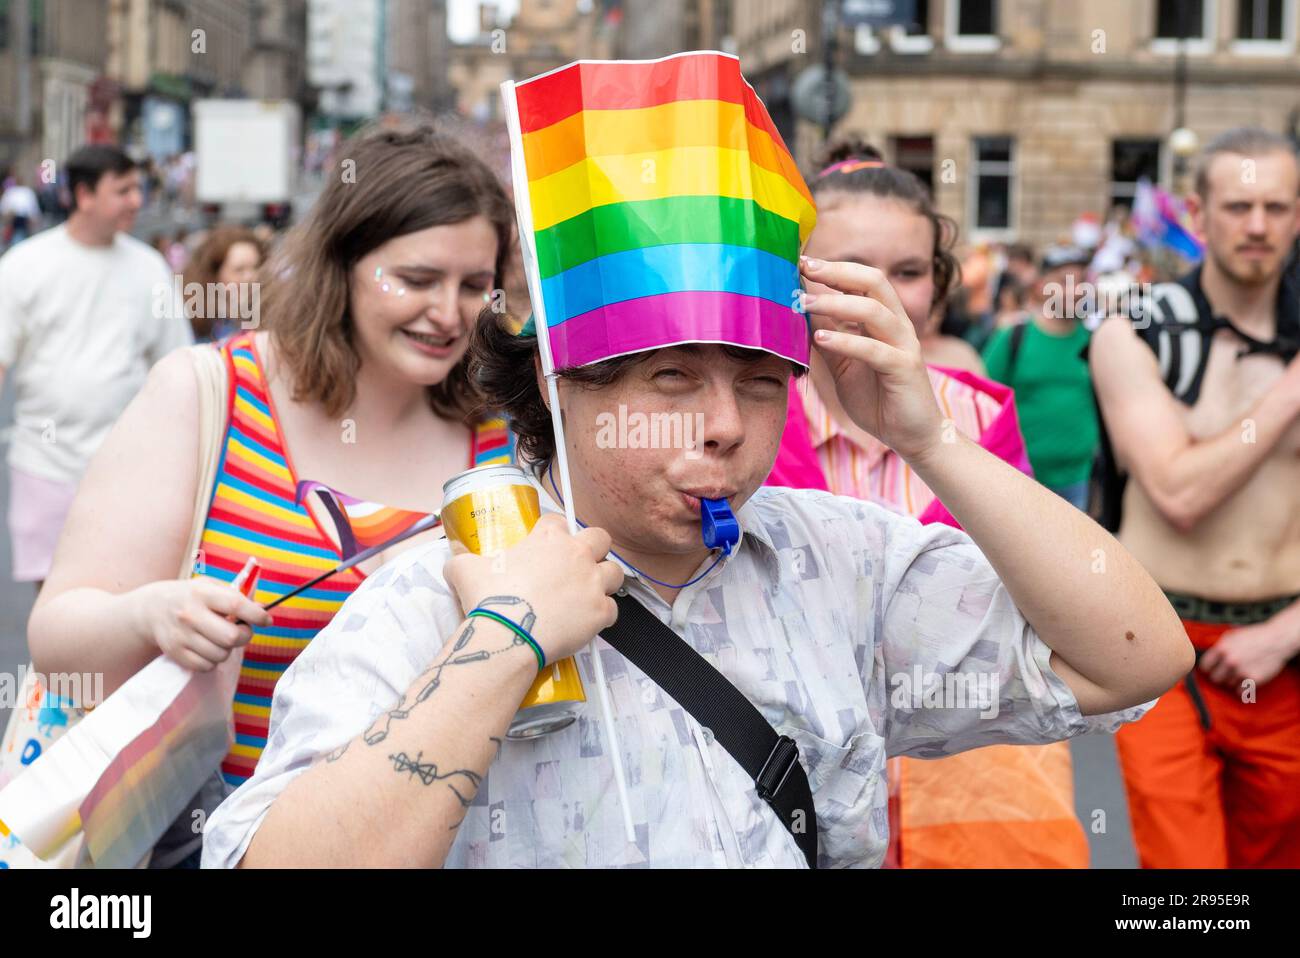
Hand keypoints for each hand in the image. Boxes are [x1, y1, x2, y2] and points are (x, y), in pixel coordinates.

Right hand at [129, 578, 273, 671]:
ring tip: (220, 638)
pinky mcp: (175, 653)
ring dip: (228, 649)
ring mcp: (181, 636)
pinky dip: (213, 660)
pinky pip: (206, 666)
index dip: (256, 615)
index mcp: (202, 594)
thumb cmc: (191, 597)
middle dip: (244, 636)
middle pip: (231, 637)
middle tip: (242, 631)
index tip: (266, 620)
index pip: (235, 605)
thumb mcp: (210, 587)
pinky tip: (208, 647)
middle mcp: (190, 615)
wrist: (152, 609)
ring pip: (221, 654)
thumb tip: (261, 610)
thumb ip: (236, 597)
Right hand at [442, 513, 623, 663]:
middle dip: (593, 548)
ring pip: (615, 572)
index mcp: (547, 538)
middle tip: (578, 564)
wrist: (507, 635)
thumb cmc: (489, 600)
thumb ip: (463, 559)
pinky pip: (611, 610)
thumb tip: (453, 560)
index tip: (546, 545)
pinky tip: (587, 621)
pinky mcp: (600, 612)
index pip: (557, 521)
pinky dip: (601, 616)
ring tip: (589, 592)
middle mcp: (576, 555)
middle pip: (600, 538)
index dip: (552, 532)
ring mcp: (592, 583)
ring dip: (604, 580)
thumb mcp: (464, 570)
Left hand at [800, 257, 945, 462]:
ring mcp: (904, 345)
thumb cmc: (877, 398)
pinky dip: (846, 341)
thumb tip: (800, 312)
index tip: (801, 261)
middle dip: (837, 272)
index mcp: (886, 320)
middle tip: (805, 266)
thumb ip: (828, 337)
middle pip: (874, 282)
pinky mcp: (904, 369)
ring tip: (804, 302)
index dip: (834, 268)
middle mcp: (898, 325)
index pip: (864, 281)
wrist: (912, 435)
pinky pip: (874, 349)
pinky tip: (821, 339)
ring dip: (836, 303)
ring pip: (873, 311)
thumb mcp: (844, 364)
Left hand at [1199, 619, 1298, 687]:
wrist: (1277, 640)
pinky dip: (1242, 688)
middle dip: (1219, 676)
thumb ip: (1218, 647)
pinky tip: (1245, 681)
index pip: (1205, 666)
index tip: (1212, 669)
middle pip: (1214, 678)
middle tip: (1226, 673)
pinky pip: (1240, 692)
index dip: (1208, 668)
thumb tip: (1206, 659)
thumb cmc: (1253, 637)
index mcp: (1222, 649)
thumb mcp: (1231, 636)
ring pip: (1227, 685)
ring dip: (1232, 681)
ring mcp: (1242, 671)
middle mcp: (1230, 661)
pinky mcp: (1254, 680)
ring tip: (1240, 672)